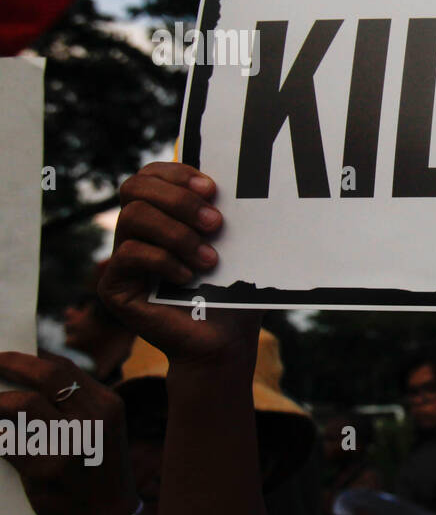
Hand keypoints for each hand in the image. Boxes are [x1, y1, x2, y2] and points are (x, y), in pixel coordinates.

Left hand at [0, 353, 136, 514]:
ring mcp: (70, 443)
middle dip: (11, 363)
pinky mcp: (45, 469)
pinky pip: (5, 440)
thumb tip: (31, 370)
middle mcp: (94, 418)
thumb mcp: (101, 429)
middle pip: (46, 375)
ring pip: (20, 405)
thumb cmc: (95, 468)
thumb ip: (76, 401)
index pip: (65, 367)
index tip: (8, 356)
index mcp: (109, 403)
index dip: (32, 357)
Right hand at [100, 162, 260, 369]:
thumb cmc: (232, 291)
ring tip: (210, 260)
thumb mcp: (234, 247)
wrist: (224, 340)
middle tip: (216, 223)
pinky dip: (164, 260)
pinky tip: (189, 277)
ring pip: (134, 217)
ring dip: (178, 234)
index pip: (151, 175)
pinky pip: (129, 254)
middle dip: (179, 200)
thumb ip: (227, 214)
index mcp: (161, 216)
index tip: (213, 189)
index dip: (177, 174)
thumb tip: (241, 182)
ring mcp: (122, 259)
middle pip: (135, 188)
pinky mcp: (114, 286)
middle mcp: (136, 233)